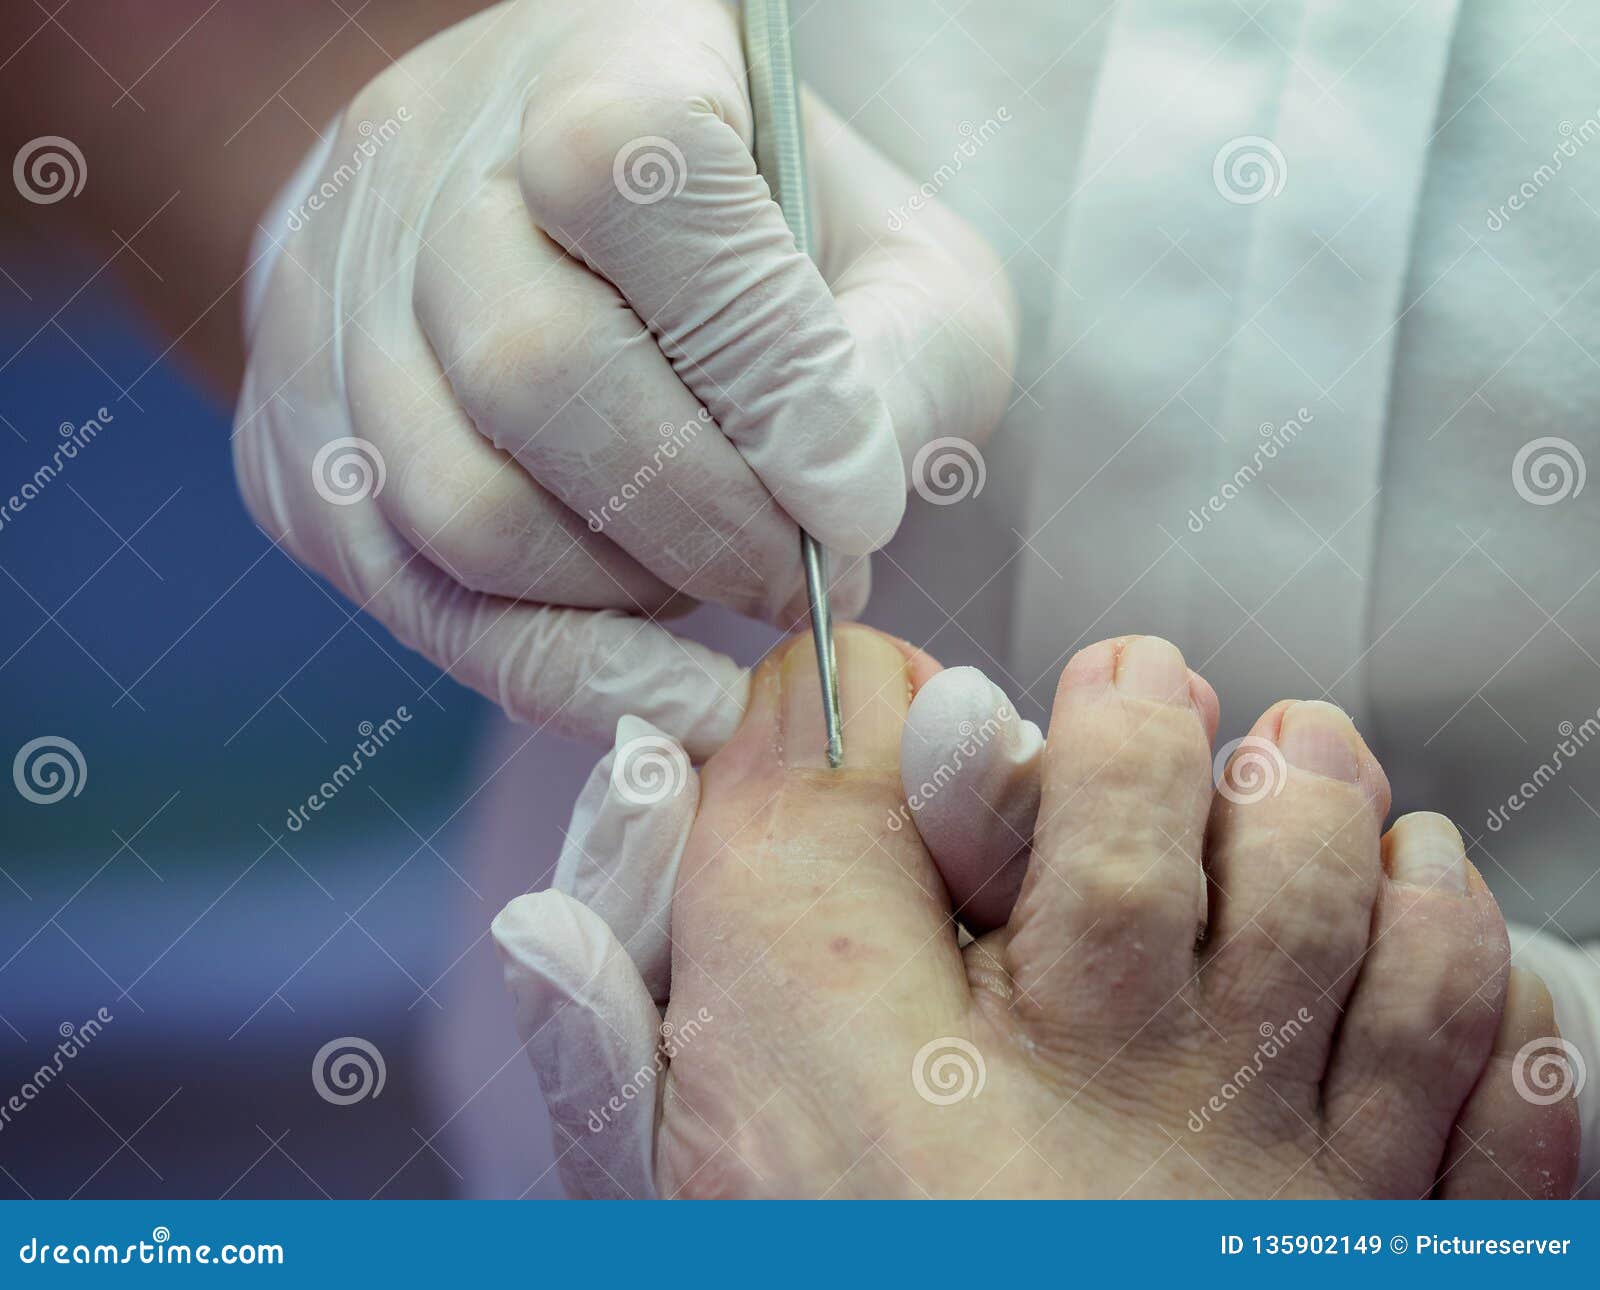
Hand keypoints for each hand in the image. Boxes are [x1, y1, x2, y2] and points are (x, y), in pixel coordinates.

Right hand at [233, 0, 1015, 756]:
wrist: (620, 257)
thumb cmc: (795, 262)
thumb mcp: (902, 275)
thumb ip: (896, 373)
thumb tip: (832, 511)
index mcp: (597, 58)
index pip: (629, 172)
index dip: (753, 359)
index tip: (855, 499)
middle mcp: (429, 157)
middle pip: (533, 368)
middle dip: (704, 523)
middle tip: (799, 582)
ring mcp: (333, 297)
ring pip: (456, 503)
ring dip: (621, 596)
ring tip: (720, 588)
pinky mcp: (297, 436)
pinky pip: (408, 592)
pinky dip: (548, 665)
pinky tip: (653, 679)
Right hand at [499, 628, 1578, 1197]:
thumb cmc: (822, 1256)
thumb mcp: (731, 1082)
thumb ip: (748, 870)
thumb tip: (811, 695)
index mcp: (1015, 1073)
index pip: (1113, 833)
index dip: (1130, 722)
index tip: (1119, 683)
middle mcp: (1180, 1137)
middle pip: (1302, 886)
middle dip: (1291, 771)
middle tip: (1264, 736)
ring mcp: (1297, 1214)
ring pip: (1424, 987)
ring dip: (1407, 875)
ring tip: (1360, 819)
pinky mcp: (1385, 1279)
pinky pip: (1513, 1145)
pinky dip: (1511, 1039)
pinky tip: (1466, 991)